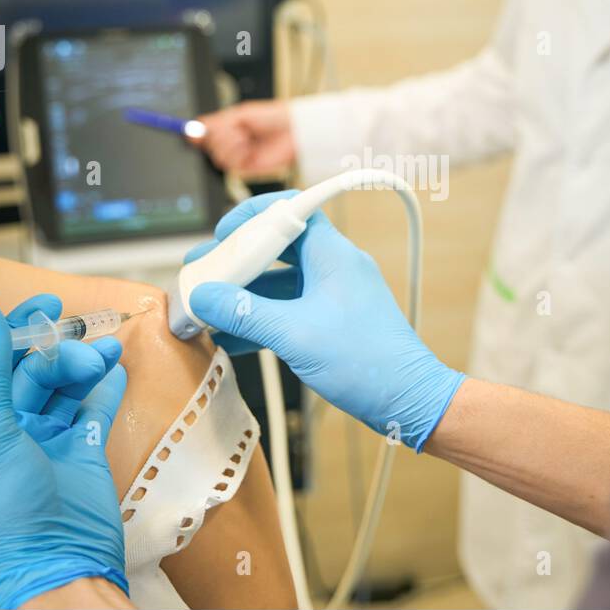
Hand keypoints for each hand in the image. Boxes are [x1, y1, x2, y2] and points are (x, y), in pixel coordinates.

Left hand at [0, 294, 128, 609]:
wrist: (57, 562)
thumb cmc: (9, 507)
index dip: (18, 328)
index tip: (47, 303)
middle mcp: (9, 429)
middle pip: (35, 370)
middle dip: (62, 352)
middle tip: (86, 347)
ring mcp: (48, 442)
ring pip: (67, 386)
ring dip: (86, 365)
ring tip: (109, 354)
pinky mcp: (82, 454)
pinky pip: (93, 410)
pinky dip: (105, 389)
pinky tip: (116, 373)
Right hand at [185, 192, 464, 450]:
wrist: (407, 400)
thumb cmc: (365, 362)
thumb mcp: (294, 334)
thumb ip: (244, 313)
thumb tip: (202, 297)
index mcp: (332, 254)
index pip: (291, 210)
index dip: (253, 216)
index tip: (222, 235)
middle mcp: (334, 267)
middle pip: (276, 247)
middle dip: (235, 261)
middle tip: (201, 274)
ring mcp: (333, 295)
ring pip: (278, 282)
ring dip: (243, 294)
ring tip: (205, 307)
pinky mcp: (331, 322)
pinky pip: (287, 309)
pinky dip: (259, 318)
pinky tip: (229, 337)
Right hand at [192, 100, 294, 174]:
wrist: (292, 131)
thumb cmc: (272, 118)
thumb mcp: (240, 114)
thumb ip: (216, 122)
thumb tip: (195, 126)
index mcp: (227, 127)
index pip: (202, 132)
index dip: (194, 133)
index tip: (187, 131)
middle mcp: (229, 143)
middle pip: (206, 145)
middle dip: (217, 135)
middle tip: (232, 128)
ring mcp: (236, 156)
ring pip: (216, 155)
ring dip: (228, 144)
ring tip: (244, 136)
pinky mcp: (244, 168)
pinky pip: (229, 164)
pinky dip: (236, 153)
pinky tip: (247, 146)